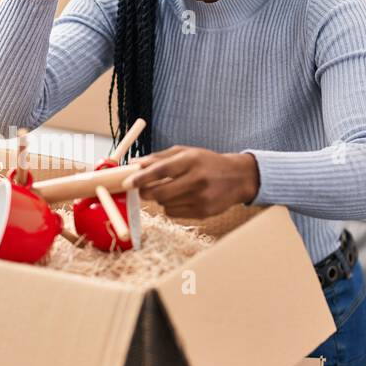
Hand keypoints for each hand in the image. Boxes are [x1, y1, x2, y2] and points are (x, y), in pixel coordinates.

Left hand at [123, 146, 258, 218]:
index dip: (141, 177)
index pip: (161, 170)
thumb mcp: (186, 153)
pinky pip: (173, 213)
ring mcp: (201, 198)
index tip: (126, 182)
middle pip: (160, 192)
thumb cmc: (207, 162)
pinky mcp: (203, 212)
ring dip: (160, 198)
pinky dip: (171, 206)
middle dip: (145, 192)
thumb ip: (159, 158)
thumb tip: (134, 164)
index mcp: (192, 160)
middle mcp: (198, 179)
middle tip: (142, 189)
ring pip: (165, 204)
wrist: (238, 178)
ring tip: (171, 189)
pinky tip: (182, 198)